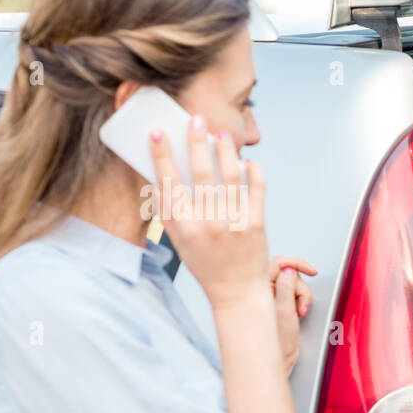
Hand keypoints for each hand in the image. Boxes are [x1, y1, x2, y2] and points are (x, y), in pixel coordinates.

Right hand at [149, 117, 268, 310]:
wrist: (236, 292)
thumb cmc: (205, 265)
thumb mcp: (178, 242)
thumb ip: (166, 212)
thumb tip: (155, 180)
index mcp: (184, 225)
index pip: (169, 182)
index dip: (162, 156)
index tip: (159, 134)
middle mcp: (208, 221)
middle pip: (201, 172)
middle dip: (197, 141)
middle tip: (197, 119)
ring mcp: (234, 221)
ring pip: (230, 175)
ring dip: (225, 150)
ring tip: (221, 134)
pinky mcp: (256, 223)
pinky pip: (257, 189)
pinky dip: (254, 171)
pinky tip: (247, 161)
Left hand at [268, 256, 316, 375]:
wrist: (280, 357)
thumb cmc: (277, 340)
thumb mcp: (284, 311)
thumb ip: (286, 287)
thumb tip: (289, 269)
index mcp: (260, 287)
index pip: (279, 263)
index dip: (297, 264)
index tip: (311, 272)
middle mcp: (264, 289)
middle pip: (290, 275)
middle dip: (301, 289)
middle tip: (302, 305)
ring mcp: (272, 296)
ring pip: (294, 284)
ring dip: (302, 297)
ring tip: (299, 313)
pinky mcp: (280, 302)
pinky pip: (294, 293)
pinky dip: (300, 301)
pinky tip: (298, 313)